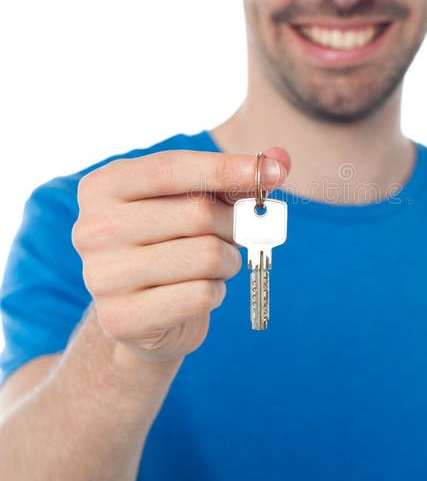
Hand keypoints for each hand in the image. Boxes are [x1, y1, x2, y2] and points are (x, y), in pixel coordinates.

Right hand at [71, 147, 290, 363]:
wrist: (140, 316)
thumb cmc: (171, 244)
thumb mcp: (191, 202)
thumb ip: (233, 178)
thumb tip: (280, 161)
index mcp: (102, 188)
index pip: (171, 168)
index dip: (225, 168)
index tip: (272, 171)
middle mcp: (92, 229)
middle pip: (197, 213)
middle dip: (232, 224)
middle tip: (235, 234)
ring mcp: (102, 276)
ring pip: (207, 256)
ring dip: (228, 261)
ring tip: (216, 265)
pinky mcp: (122, 318)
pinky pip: (201, 295)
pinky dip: (216, 292)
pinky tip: (199, 292)